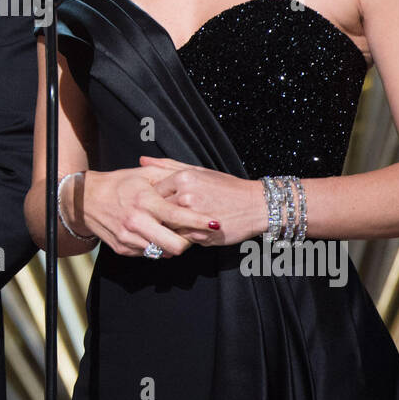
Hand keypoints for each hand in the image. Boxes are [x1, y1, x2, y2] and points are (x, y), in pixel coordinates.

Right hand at [79, 163, 211, 256]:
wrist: (86, 200)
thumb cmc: (119, 184)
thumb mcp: (143, 175)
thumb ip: (168, 178)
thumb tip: (191, 185)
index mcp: (145, 201)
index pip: (178, 216)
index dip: (199, 221)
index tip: (215, 223)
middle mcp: (137, 222)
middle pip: (175, 245)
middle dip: (189, 242)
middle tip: (195, 234)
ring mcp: (129, 238)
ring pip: (162, 252)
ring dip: (172, 245)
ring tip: (175, 233)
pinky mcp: (123, 249)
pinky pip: (148, 254)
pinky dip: (156, 247)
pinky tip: (156, 234)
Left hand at [139, 155, 263, 245]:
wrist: (256, 205)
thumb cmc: (227, 187)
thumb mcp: (198, 170)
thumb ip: (167, 165)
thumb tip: (142, 161)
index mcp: (183, 178)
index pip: (152, 192)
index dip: (154, 199)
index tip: (160, 201)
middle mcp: (185, 196)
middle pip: (157, 210)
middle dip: (159, 214)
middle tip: (166, 214)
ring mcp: (192, 217)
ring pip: (167, 226)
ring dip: (171, 227)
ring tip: (181, 222)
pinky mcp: (200, 235)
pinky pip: (180, 239)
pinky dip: (183, 236)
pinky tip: (192, 230)